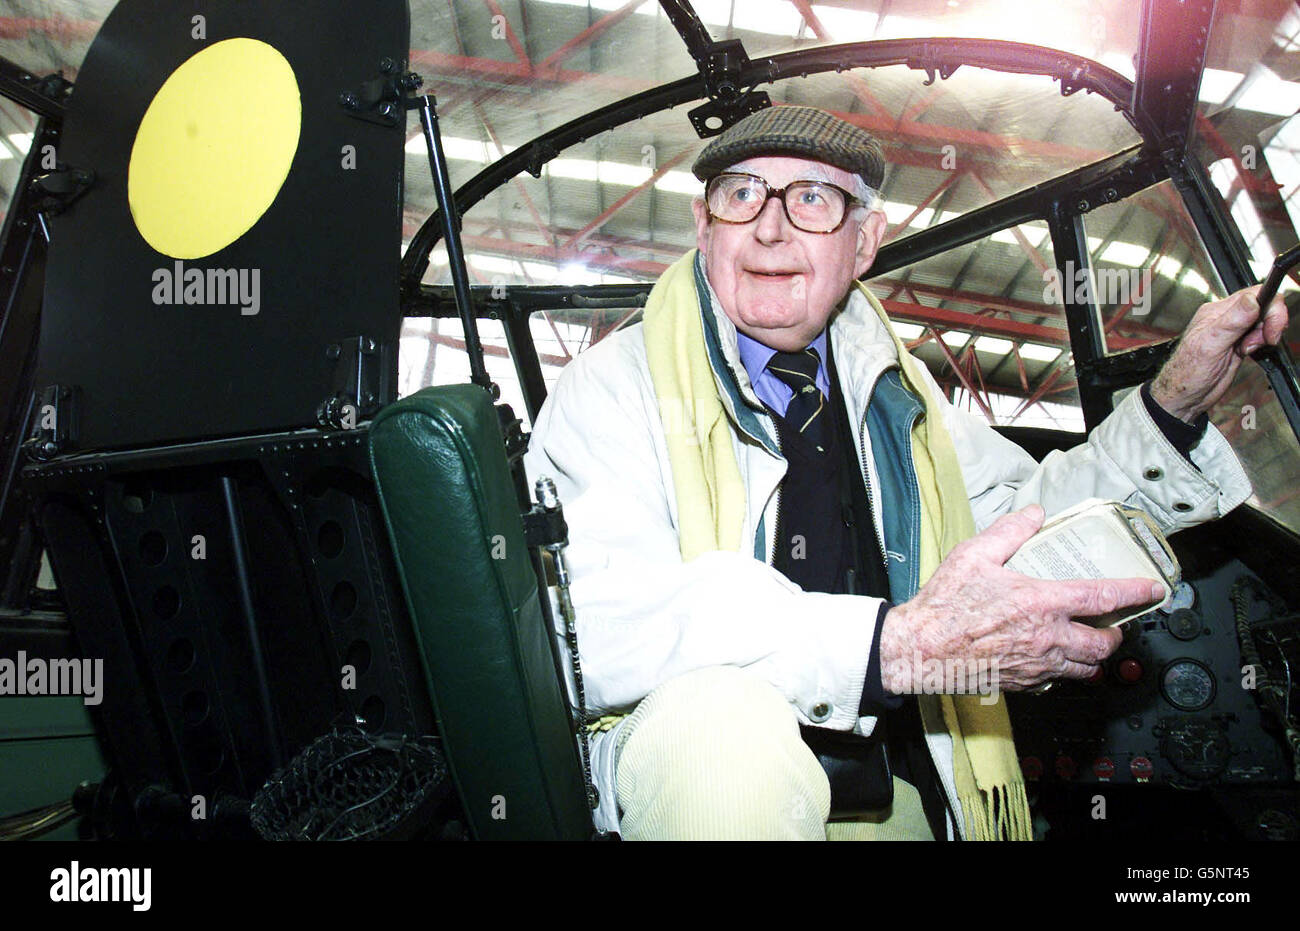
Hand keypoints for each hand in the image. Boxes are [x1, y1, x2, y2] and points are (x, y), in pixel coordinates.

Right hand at [878, 505, 1163, 692]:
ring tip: (1089, 644)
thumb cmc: (945, 604)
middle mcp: (1047, 637)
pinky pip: (1056, 682)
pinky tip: (1050, 659)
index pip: (1103, 597)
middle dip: (1116, 635)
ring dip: (1094, 657)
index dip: (1135, 592)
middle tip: (1114, 625)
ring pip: (1085, 669)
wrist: (921, 648)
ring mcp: (1037, 665)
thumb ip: (1010, 531)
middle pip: (1103, 644)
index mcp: (1042, 602)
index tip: (1153, 589)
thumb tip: (1034, 513)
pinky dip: (1063, 672)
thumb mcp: (975, 554)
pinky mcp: (1022, 683)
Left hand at [1149, 285, 1288, 422]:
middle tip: (1262, 341)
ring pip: (1262, 322)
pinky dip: (1261, 344)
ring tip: (1247, 349)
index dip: (1270, 308)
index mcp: (1216, 312)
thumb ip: (1232, 322)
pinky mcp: (1239, 345)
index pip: (1253, 294)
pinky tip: (1248, 353)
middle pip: (1262, 306)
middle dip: (1269, 323)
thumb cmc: (1186, 373)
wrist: (1183, 397)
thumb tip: (1251, 300)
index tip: (1272, 327)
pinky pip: (1259, 336)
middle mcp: (1225, 319)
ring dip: (1263, 335)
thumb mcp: (1209, 345)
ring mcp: (1233, 332)